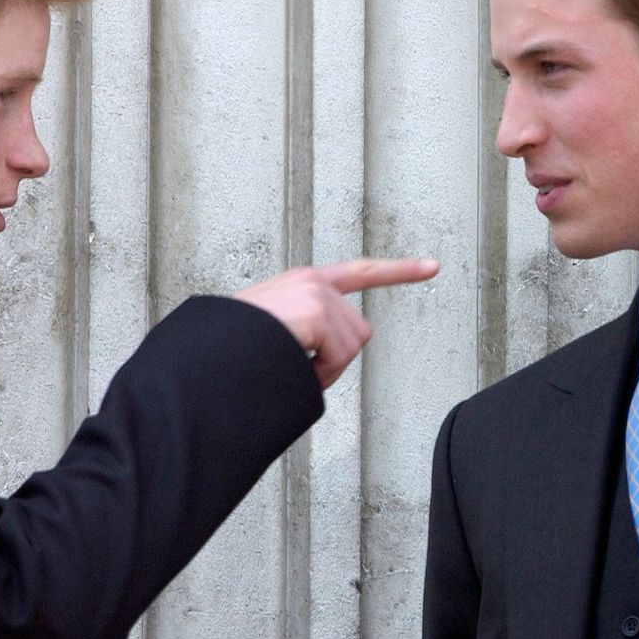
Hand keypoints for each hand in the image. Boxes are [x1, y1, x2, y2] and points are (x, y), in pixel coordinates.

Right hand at [232, 257, 440, 387]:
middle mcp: (312, 282)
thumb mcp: (267, 328)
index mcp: (302, 284)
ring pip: (349, 349)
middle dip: (334, 359)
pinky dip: (318, 372)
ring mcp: (315, 295)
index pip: (359, 272)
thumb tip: (319, 363)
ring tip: (285, 364)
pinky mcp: (316, 312)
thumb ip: (302, 329)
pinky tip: (290, 362)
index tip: (431, 266)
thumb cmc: (228, 348)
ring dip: (322, 368)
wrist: (207, 352)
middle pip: (358, 333)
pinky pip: (337, 358)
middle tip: (296, 365)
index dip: (398, 271)